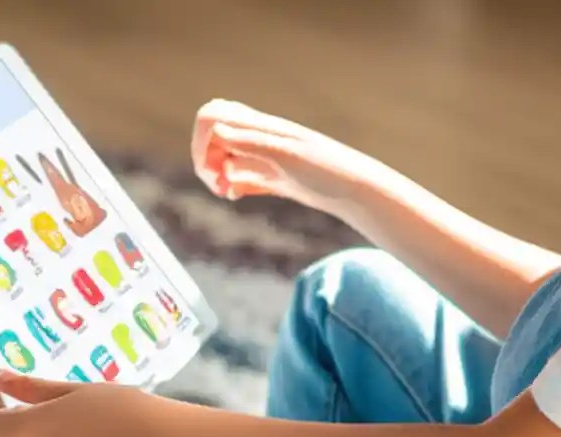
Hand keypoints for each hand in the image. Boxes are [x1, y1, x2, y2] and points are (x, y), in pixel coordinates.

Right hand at [191, 99, 388, 215]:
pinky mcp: (274, 176)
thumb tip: (215, 129)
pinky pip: (241, 173)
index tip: (212, 170)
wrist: (360, 192)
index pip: (211, 117)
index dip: (201, 142)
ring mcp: (266, 156)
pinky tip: (237, 195)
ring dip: (216, 172)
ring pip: (224, 154)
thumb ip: (252, 143)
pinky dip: (231, 183)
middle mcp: (261, 138)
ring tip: (227, 192)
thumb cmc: (330, 172)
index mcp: (262, 127)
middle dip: (205, 158)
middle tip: (218, 183)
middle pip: (213, 133)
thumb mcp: (288, 157)